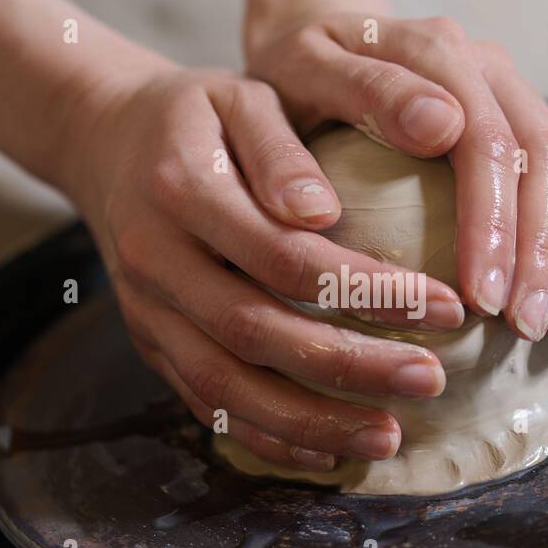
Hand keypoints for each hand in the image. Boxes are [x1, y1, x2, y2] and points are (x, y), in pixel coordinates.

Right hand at [58, 63, 465, 471]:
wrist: (103, 140)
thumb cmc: (197, 114)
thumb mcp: (241, 96)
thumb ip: (280, 150)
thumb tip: (324, 212)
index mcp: (181, 189)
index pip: (283, 255)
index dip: (367, 288)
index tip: (444, 305)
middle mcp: (155, 260)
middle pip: (255, 332)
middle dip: (349, 366)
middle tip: (431, 380)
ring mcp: (147, 311)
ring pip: (225, 386)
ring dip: (311, 420)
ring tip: (390, 436)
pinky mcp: (151, 344)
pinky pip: (206, 405)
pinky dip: (267, 436)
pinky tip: (328, 450)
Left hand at [247, 12, 547, 342]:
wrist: (315, 47)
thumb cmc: (293, 77)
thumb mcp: (301, 72)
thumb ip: (363, 91)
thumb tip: (441, 126)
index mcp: (440, 52)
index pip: (486, 142)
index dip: (492, 225)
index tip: (481, 301)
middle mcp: (492, 70)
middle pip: (546, 162)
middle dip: (543, 255)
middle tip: (527, 328)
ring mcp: (519, 98)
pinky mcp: (532, 131)